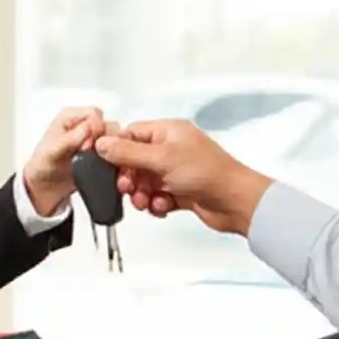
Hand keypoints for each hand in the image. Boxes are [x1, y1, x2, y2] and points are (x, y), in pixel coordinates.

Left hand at [23, 107, 117, 215]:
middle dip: (106, 141)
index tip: (86, 147)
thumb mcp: (52, 152)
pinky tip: (109, 169)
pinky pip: (117, 152)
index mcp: (71, 117)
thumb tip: (88, 127)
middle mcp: (85, 125)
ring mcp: (94, 139)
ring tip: (102, 164)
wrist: (45, 188)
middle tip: (96, 156)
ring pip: (116, 139)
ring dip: (113, 151)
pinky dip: (116, 160)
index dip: (95, 129)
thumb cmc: (42, 167)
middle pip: (109, 125)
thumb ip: (70, 139)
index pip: (94, 114)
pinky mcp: (101, 153)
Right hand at [94, 120, 271, 235]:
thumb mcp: (161, 159)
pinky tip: (163, 206)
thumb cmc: (208, 173)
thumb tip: (103, 144)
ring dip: (141, 194)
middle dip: (129, 177)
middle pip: (135, 160)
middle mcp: (172, 148)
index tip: (108, 165)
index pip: (132, 134)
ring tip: (146, 201)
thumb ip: (128, 152)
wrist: (235, 202)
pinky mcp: (181, 191)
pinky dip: (156, 203)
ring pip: (145, 181)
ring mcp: (176, 170)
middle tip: (128, 188)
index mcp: (169, 131)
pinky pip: (157, 196)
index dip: (117, 149)